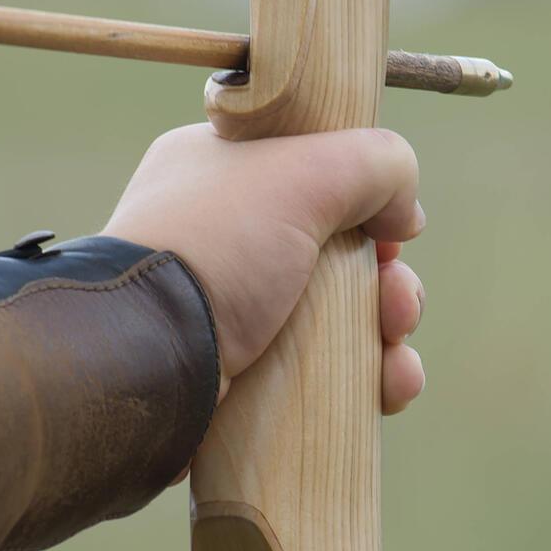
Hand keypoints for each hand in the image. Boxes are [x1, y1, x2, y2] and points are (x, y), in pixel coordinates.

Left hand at [104, 124, 425, 413]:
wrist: (142, 362)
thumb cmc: (213, 252)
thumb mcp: (303, 174)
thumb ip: (374, 163)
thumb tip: (407, 212)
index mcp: (221, 169)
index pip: (315, 171)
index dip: (366, 201)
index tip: (393, 232)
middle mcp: (224, 234)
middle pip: (340, 249)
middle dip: (389, 280)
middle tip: (398, 302)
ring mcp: (230, 306)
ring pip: (339, 313)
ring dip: (388, 331)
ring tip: (395, 355)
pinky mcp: (241, 370)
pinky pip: (322, 369)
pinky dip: (367, 376)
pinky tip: (391, 387)